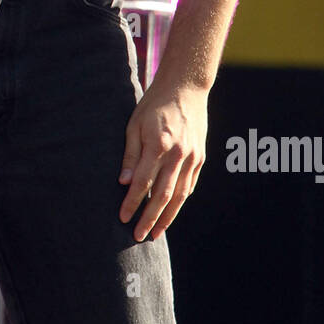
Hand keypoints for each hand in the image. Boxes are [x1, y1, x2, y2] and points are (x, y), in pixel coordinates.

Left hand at [118, 79, 207, 239]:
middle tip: (138, 236)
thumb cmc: (154, 104)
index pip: (143, 183)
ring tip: (156, 233)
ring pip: (180, 195)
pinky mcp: (201, 157)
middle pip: (163, 195)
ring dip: (167, 217)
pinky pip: (190, 185)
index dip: (132, 203)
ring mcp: (192, 157)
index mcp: (158, 144)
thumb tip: (124, 182)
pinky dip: (180, 201)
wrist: (186, 87)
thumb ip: (130, 154)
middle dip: (149, 219)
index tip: (122, 217)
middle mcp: (178, 154)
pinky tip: (171, 212)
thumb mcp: (134, 124)